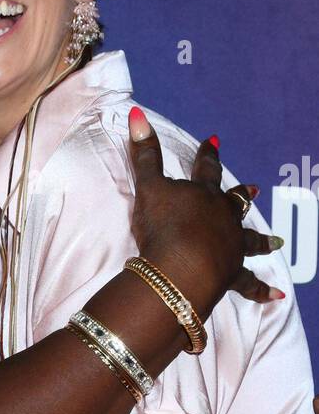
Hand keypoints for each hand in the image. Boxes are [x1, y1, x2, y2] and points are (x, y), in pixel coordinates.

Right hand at [128, 112, 282, 318]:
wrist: (180, 266)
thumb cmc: (163, 226)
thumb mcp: (148, 187)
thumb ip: (145, 154)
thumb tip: (137, 116)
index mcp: (204, 195)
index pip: (206, 170)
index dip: (208, 156)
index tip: (214, 142)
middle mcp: (223, 218)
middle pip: (234, 203)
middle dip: (241, 195)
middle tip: (253, 189)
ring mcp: (231, 246)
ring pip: (251, 240)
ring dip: (262, 240)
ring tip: (277, 241)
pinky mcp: (231, 275)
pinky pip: (250, 284)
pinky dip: (261, 290)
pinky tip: (275, 297)